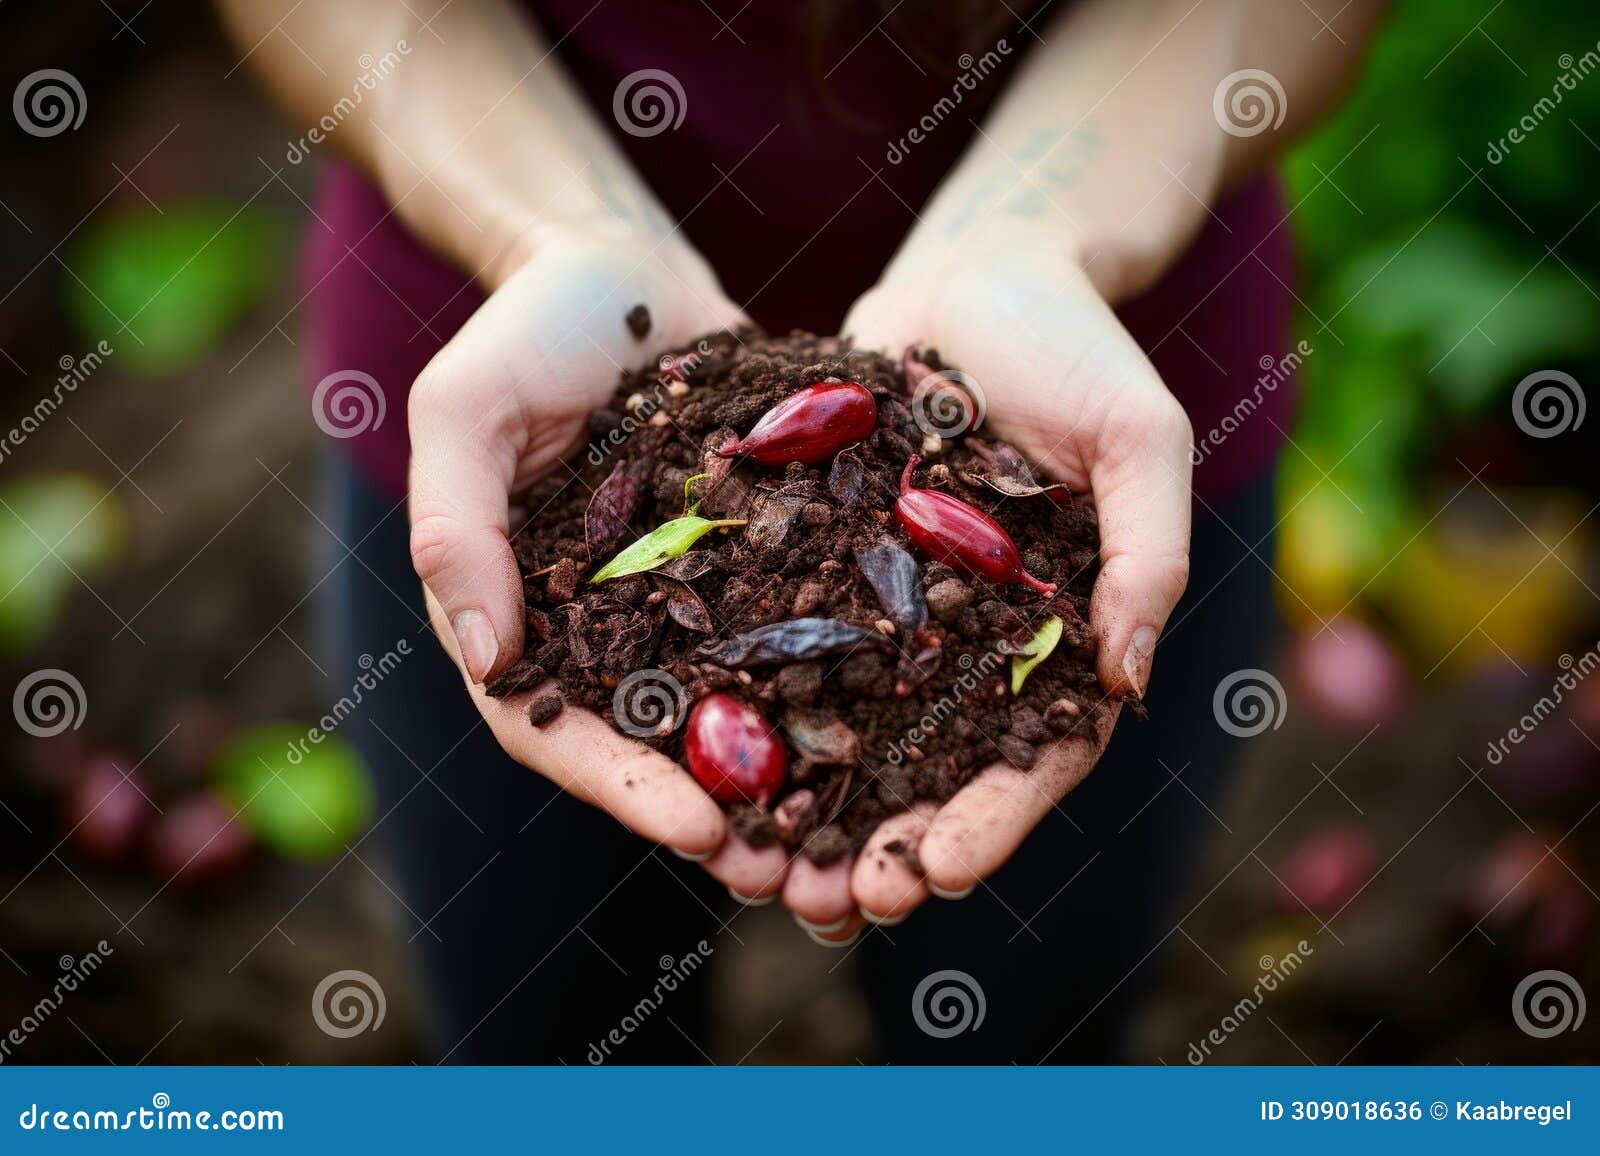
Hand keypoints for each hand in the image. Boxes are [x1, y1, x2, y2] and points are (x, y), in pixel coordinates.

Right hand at [407, 223, 790, 895]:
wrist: (624, 266)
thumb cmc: (530, 327)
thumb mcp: (467, 407)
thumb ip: (458, 523)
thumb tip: (486, 657)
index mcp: (518, 613)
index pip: (554, 729)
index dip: (622, 788)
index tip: (700, 829)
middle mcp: (598, 628)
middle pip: (651, 746)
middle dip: (718, 814)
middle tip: (792, 875)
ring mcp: (677, 602)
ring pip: (729, 713)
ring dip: (783, 782)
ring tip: (852, 838)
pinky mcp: (747, 565)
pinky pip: (788, 637)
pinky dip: (828, 692)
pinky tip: (895, 733)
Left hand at [781, 231, 1193, 939]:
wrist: (975, 273)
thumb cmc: (1074, 346)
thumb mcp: (1136, 437)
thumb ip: (1146, 551)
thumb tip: (1129, 679)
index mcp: (1062, 634)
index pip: (1036, 754)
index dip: (994, 820)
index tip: (938, 870)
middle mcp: (976, 643)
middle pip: (934, 770)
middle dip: (887, 845)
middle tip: (833, 906)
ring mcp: (897, 612)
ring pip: (852, 734)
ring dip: (812, 811)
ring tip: (760, 874)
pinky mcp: (826, 570)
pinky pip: (787, 650)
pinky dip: (756, 714)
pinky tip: (705, 763)